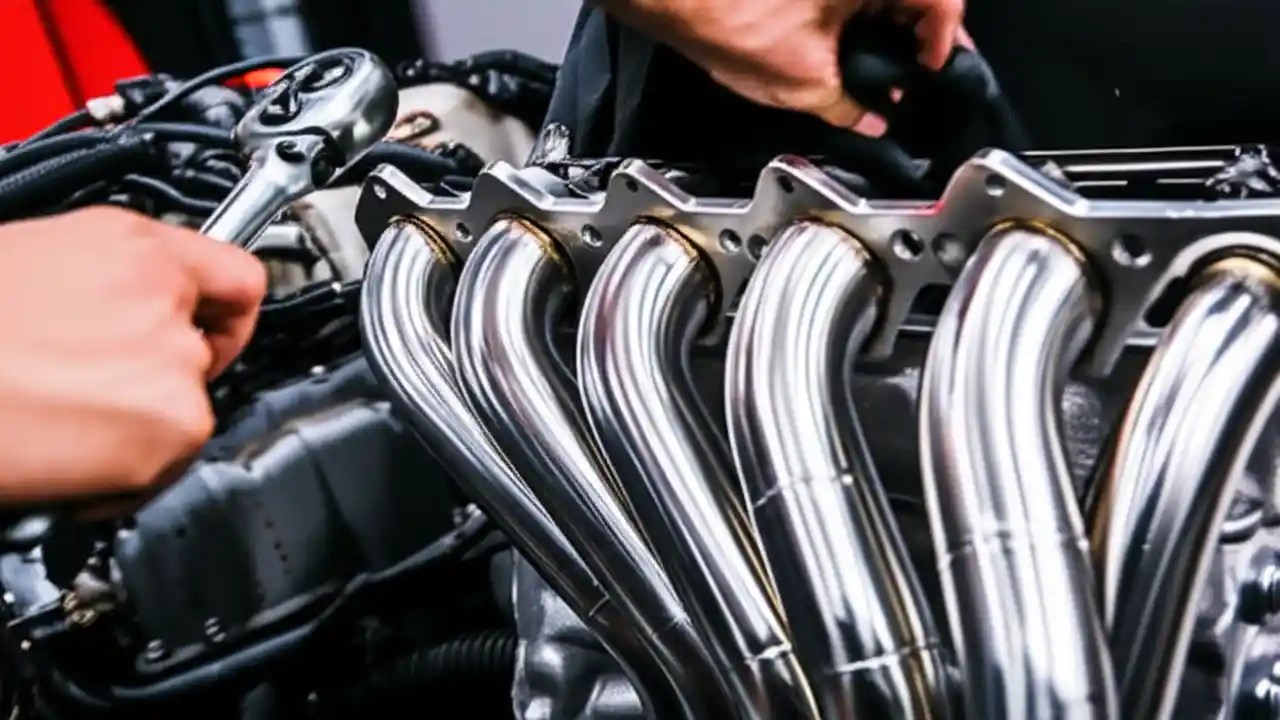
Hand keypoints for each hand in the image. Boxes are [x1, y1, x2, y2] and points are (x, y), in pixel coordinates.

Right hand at [0, 208, 265, 505]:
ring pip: (189, 408)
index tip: (216, 329)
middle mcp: (165, 298)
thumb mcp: (31, 264)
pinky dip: (127, 474)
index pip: (237, 277)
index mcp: (132, 246)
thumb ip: (105, 281)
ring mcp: (174, 365)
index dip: (225, 312)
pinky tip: (65, 457)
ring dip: (141, 424)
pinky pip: (171, 463)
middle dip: (162, 374)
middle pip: (208, 349)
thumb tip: (126, 304)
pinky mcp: (172, 430)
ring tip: (64, 422)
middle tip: (96, 387)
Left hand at [591, 0, 966, 133]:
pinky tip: (841, 41)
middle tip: (913, 76)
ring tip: (879, 65)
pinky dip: (852, 11)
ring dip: (886, 23)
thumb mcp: (805, 84)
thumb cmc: (728, 17)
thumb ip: (850, 108)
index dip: (944, 46)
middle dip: (917, 36)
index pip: (944, 6)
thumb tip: (868, 120)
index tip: (931, 74)